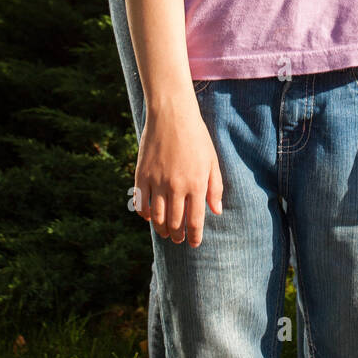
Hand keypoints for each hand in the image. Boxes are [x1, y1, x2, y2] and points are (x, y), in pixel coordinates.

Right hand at [133, 99, 223, 246]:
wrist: (172, 114)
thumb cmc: (196, 136)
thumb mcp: (212, 160)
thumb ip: (215, 187)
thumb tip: (216, 211)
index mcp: (196, 184)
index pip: (195, 221)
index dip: (194, 236)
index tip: (194, 243)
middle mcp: (176, 186)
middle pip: (175, 223)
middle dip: (178, 235)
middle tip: (179, 238)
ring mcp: (157, 181)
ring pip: (157, 217)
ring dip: (161, 229)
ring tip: (165, 232)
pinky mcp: (142, 175)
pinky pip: (141, 203)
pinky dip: (145, 214)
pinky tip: (150, 217)